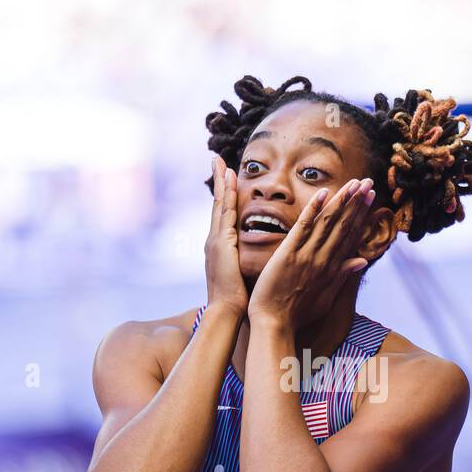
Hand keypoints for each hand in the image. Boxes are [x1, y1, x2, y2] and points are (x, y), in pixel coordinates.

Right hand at [205, 155, 247, 314]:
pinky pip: (225, 212)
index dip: (224, 195)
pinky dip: (226, 194)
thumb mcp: (242, 275)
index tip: (227, 177)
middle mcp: (214, 240)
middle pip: (217, 203)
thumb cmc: (238, 299)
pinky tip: (229, 179)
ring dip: (221, 182)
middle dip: (217, 181)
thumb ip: (245, 263)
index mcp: (221, 247)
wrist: (227, 311)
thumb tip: (256, 259)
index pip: (223, 215)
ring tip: (221, 162)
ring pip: (219, 204)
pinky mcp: (221, 242)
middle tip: (216, 159)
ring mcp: (215, 240)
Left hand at [248, 177, 375, 327]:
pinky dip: (313, 210)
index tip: (370, 198)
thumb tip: (362, 260)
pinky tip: (323, 193)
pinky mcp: (288, 254)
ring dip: (342, 201)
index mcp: (331, 268)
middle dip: (356, 202)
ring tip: (354, 183)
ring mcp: (307, 255)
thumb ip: (343, 276)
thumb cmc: (297, 314)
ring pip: (328, 222)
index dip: (361, 215)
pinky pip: (302, 227)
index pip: (349, 236)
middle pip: (343, 225)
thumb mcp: (326, 298)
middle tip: (368, 182)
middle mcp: (323, 259)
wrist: (275, 324)